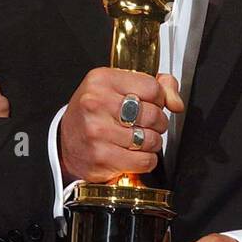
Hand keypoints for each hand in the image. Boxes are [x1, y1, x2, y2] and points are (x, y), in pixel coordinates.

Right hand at [58, 68, 183, 185]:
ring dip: (151, 143)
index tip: (149, 104)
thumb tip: (176, 102)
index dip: (157, 98)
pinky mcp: (102, 157)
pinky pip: (144, 161)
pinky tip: (133, 154)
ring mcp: (98, 131)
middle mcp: (96, 103)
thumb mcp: (117, 88)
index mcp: (101, 80)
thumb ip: (155, 85)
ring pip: (151, 139)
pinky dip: (145, 160)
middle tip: (144, 124)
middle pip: (153, 114)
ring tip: (137, 139)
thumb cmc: (94, 114)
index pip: (152, 87)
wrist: (66, 145)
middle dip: (157, 122)